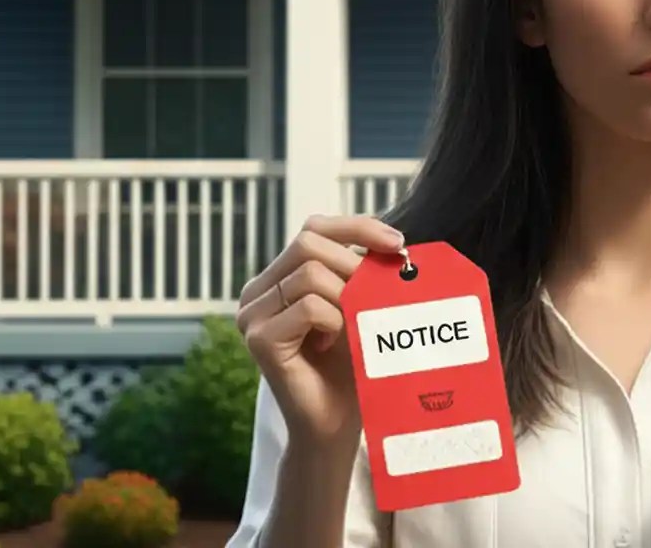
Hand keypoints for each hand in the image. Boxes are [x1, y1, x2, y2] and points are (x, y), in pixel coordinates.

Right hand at [235, 214, 404, 445]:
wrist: (336, 423)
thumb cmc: (351, 365)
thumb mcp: (360, 307)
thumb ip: (363, 273)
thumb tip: (394, 242)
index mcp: (278, 277)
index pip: (314, 228)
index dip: (356, 227)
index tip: (398, 244)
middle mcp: (258, 291)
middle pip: (308, 242)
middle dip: (353, 263)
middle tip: (379, 293)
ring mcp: (252, 314)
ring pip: (311, 274)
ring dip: (348, 297)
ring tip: (353, 328)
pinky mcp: (259, 338)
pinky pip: (309, 307)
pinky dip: (336, 321)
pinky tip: (334, 345)